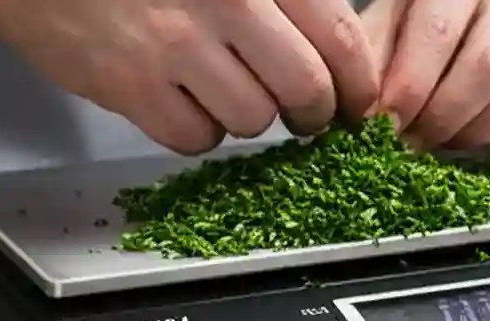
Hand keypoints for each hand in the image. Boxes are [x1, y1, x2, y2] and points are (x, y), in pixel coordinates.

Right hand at [0, 0, 380, 153]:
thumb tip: (345, 53)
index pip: (338, 36)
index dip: (357, 83)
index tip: (358, 102)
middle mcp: (224, 0)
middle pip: (305, 89)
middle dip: (314, 114)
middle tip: (306, 116)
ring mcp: (174, 44)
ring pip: (253, 119)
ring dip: (249, 116)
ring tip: (224, 90)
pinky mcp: (130, 84)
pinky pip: (195, 138)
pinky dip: (197, 130)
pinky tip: (182, 100)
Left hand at [361, 0, 489, 148]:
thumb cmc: (434, 5)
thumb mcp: (396, 14)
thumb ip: (377, 53)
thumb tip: (359, 108)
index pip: (435, 31)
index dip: (409, 86)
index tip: (383, 124)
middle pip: (481, 62)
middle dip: (438, 114)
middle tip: (407, 141)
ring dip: (466, 126)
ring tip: (433, 140)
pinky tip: (465, 134)